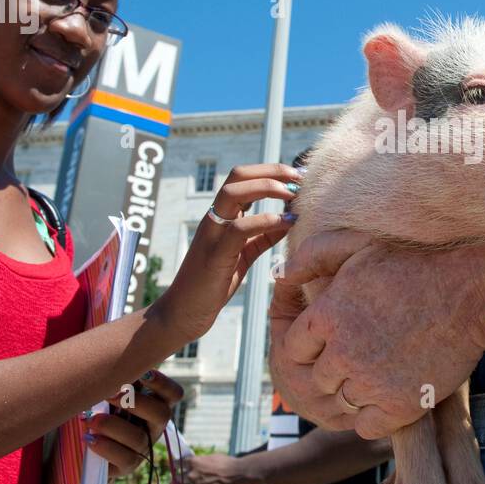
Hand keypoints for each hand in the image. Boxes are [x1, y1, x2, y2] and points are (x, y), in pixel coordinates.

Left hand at [85, 369, 183, 478]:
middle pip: (162, 415)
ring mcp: (144, 447)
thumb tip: (111, 364)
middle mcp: (155, 426)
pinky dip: (105, 446)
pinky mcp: (129, 465)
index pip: (173, 394)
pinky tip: (89, 438)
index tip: (143, 374)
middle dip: (137, 403)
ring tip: (90, 419)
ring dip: (112, 425)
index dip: (162, 383)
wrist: (87, 445)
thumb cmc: (101, 409)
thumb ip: (118, 381)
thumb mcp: (112, 393)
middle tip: (111, 395)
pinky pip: (124, 458)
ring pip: (138, 438)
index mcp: (156, 403)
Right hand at [151, 163, 300, 343]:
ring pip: (234, 193)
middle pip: (238, 175)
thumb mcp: (244, 254)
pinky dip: (266, 221)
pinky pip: (239, 229)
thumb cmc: (213, 283)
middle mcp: (214, 218)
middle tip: (300, 178)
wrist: (184, 312)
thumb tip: (289, 220)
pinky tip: (286, 224)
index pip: (243, 177)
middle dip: (272, 171)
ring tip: (294, 196)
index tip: (298, 175)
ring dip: (268, 188)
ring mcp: (212, 233)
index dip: (271, 171)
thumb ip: (263, 236)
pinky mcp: (215, 254)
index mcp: (221, 215)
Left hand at [180, 453, 253, 483]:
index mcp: (193, 463)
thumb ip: (200, 463)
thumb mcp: (212, 458)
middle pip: (177, 481)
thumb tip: (195, 464)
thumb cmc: (228, 465)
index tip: (175, 472)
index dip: (175, 469)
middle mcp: (191, 476)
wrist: (239, 475)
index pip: (177, 465)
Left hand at [269, 231, 484, 439]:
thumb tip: (280, 275)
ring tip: (375, 371)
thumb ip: (311, 257)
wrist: (472, 289)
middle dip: (331, 368)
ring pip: (340, 403)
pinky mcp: (400, 406)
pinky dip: (372, 415)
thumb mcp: (355, 245)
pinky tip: (387, 393)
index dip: (311, 344)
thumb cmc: (414, 262)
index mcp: (326, 317)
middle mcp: (343, 354)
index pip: (292, 348)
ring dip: (353, 391)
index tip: (335, 336)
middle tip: (360, 354)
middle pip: (316, 379)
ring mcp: (371, 384)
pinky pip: (366, 426)